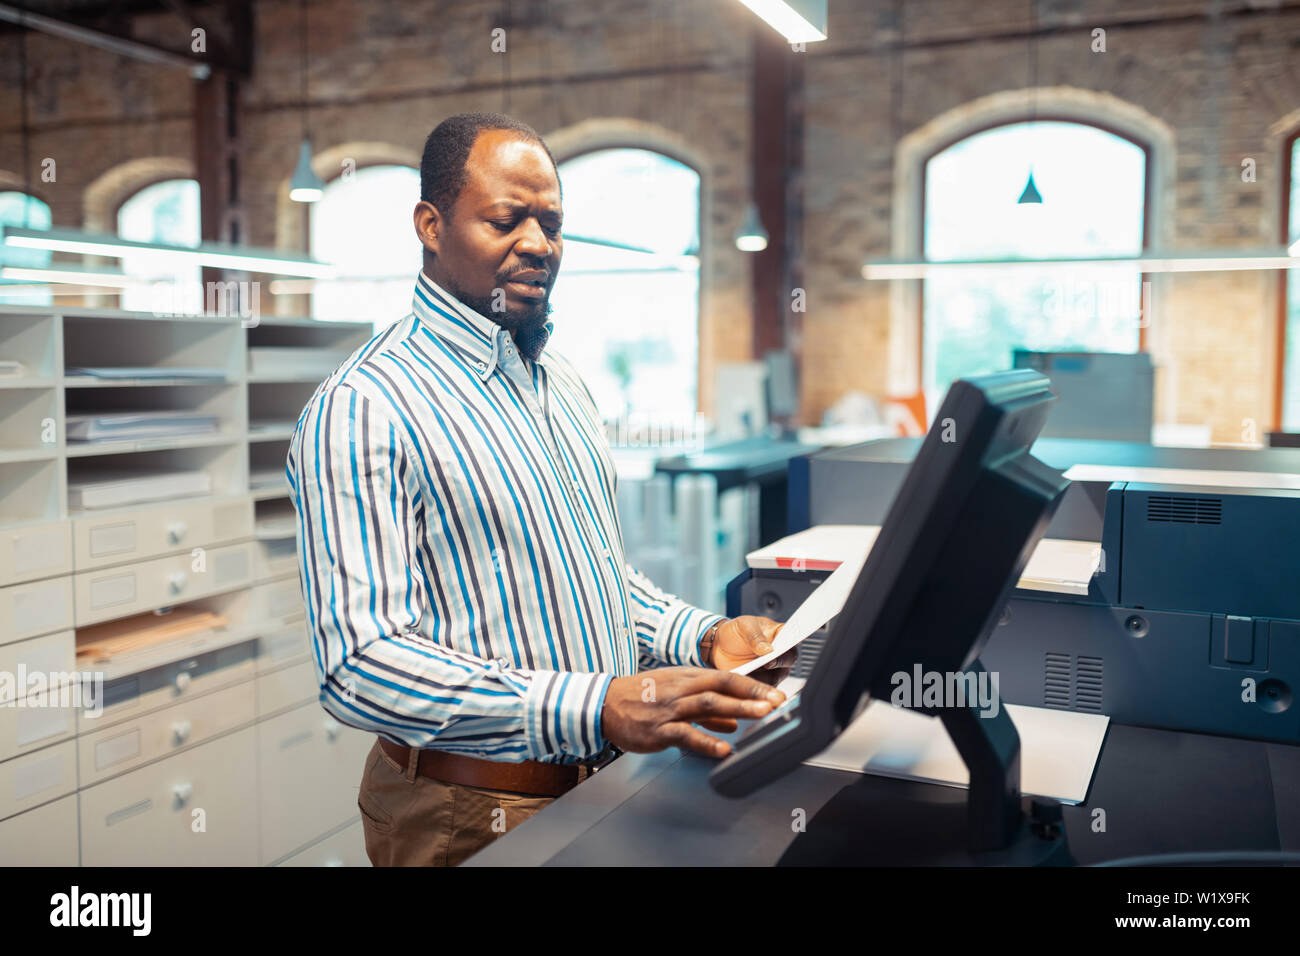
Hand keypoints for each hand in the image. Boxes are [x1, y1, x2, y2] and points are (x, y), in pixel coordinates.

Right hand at [602, 667, 786, 757]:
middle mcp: (680, 689)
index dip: (752, 686)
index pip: (725, 678)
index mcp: (686, 677)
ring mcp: (669, 709)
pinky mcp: (658, 730)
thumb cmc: (641, 697)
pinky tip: (723, 749)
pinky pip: (685, 735)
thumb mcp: (675, 694)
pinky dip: (706, 741)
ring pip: (707, 705)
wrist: (604, 704)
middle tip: (777, 702)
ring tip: (761, 715)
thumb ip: (707, 711)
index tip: (775, 694)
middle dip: (752, 694)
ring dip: (737, 709)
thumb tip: (734, 721)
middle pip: (721, 688)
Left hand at [711, 616, 796, 685]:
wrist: (720, 647)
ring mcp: (775, 670)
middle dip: (779, 661)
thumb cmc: (736, 632)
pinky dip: (754, 686)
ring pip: (777, 677)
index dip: (793, 641)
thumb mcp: (743, 626)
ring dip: (764, 676)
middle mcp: (782, 653)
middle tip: (767, 662)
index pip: (793, 636)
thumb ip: (755, 636)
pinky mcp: (764, 683)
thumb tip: (768, 649)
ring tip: (751, 673)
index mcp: (781, 634)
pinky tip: (744, 681)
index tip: (787, 644)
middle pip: (789, 659)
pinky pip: (763, 689)